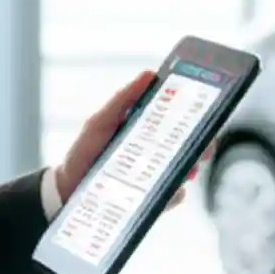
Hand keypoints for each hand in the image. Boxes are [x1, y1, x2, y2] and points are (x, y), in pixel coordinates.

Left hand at [53, 71, 217, 212]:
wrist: (68, 190)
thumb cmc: (85, 152)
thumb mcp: (101, 122)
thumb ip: (124, 100)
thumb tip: (150, 74)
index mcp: (148, 130)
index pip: (179, 119)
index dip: (197, 113)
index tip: (206, 108)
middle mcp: (157, 153)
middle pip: (191, 145)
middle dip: (203, 142)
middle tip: (204, 143)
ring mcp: (158, 176)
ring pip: (187, 170)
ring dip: (192, 166)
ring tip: (189, 166)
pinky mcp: (154, 199)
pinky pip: (173, 195)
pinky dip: (175, 192)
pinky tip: (172, 189)